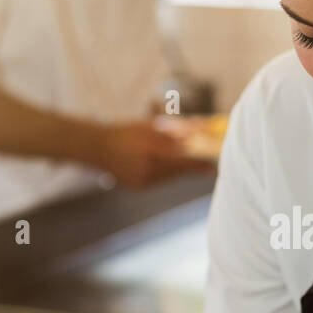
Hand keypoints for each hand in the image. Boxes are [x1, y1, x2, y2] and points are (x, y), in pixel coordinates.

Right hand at [95, 120, 213, 186]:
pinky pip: (160, 180)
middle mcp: (145, 167)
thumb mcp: (150, 126)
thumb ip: (174, 130)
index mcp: (148, 149)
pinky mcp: (139, 187)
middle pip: (178, 170)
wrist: (98, 148)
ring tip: (170, 158)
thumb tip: (200, 130)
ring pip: (170, 176)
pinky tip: (156, 164)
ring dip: (178, 168)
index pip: (180, 159)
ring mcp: (141, 179)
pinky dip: (164, 173)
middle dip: (192, 167)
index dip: (198, 164)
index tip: (213, 168)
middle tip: (207, 165)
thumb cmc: (128, 132)